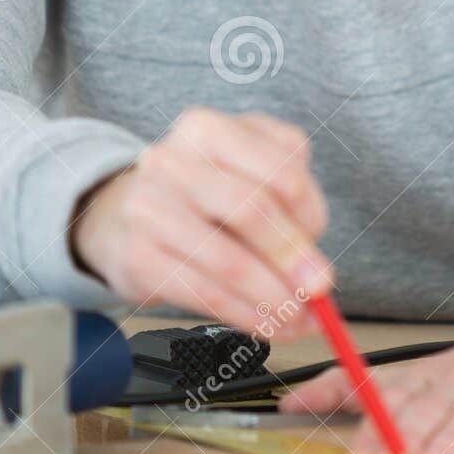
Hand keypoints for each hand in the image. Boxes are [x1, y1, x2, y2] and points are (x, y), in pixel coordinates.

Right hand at [68, 108, 331, 338]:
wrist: (129, 215)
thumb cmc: (205, 196)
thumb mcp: (250, 177)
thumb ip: (291, 210)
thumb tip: (317, 274)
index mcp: (210, 129)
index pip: (281, 170)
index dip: (310, 218)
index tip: (324, 246)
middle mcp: (172, 160)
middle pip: (250, 209)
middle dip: (292, 258)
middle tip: (318, 291)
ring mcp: (148, 206)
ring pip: (228, 260)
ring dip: (271, 299)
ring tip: (296, 319)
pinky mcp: (136, 254)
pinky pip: (202, 293)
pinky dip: (242, 315)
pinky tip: (264, 324)